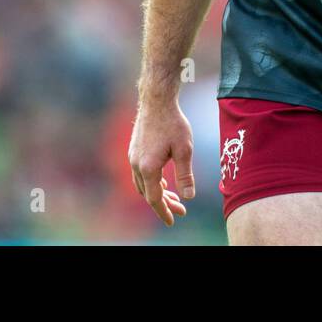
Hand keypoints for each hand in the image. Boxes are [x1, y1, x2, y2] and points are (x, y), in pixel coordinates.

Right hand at [128, 97, 194, 225]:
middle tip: (180, 210)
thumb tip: (188, 196)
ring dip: (157, 193)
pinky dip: (151, 182)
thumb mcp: (184, 150)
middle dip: (164, 204)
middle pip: (147, 193)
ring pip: (142, 184)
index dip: (164, 211)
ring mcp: (133, 157)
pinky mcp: (134, 150)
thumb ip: (185, 175)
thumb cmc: (173, 123)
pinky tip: (163, 181)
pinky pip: (140, 174)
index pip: (154, 199)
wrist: (156, 101)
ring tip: (173, 198)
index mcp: (148, 168)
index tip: (173, 220)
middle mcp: (136, 165)